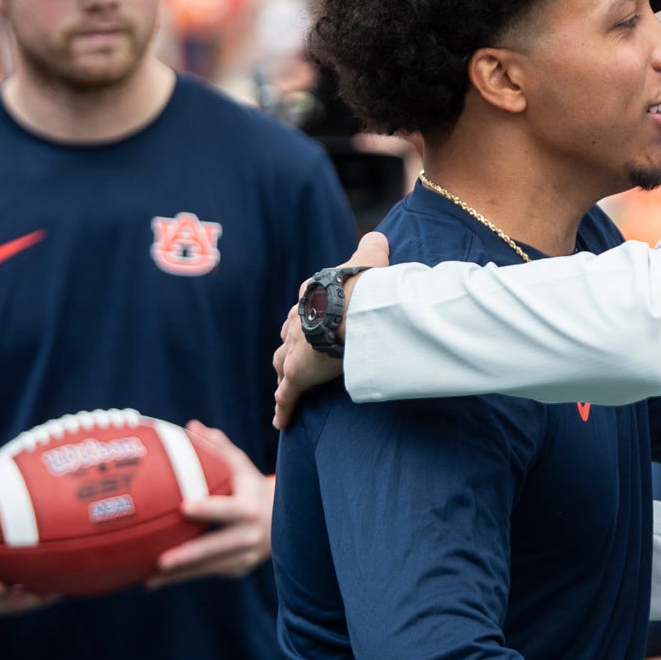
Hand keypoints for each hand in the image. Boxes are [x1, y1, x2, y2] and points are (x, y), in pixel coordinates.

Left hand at [148, 422, 273, 588]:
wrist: (289, 519)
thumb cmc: (251, 485)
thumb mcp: (241, 466)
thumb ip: (219, 447)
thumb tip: (192, 426)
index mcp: (250, 506)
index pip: (229, 509)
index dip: (209, 509)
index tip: (184, 507)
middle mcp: (252, 534)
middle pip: (217, 547)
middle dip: (189, 556)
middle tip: (160, 561)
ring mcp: (247, 554)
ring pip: (210, 566)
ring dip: (180, 574)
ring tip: (149, 578)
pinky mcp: (240, 567)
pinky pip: (209, 572)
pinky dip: (184, 576)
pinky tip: (155, 580)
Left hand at [274, 231, 389, 428]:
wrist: (353, 308)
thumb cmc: (363, 285)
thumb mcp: (369, 258)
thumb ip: (372, 247)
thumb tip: (379, 236)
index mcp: (312, 296)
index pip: (306, 308)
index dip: (309, 318)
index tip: (315, 324)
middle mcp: (297, 321)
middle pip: (289, 337)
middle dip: (293, 346)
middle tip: (298, 356)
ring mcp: (295, 350)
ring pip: (283, 364)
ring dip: (285, 374)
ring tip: (287, 385)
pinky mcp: (298, 375)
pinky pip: (287, 397)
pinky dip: (283, 409)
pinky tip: (281, 423)